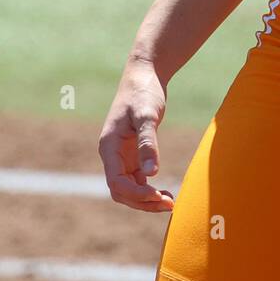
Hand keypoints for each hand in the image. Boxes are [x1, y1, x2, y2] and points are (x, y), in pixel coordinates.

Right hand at [98, 58, 174, 212]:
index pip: (116, 182)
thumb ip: (148, 143)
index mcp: (109, 147)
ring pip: (129, 189)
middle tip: (169, 205)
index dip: (135, 194)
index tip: (157, 194)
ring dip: (147, 199)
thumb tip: (150, 174)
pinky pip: (138, 180)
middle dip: (142, 202)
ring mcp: (121, 156)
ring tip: (171, 203)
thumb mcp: (147, 116)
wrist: (144, 75)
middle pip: (121, 191)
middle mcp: (112, 155)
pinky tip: (168, 194)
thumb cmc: (144, 93)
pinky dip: (150, 189)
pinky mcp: (132, 154)